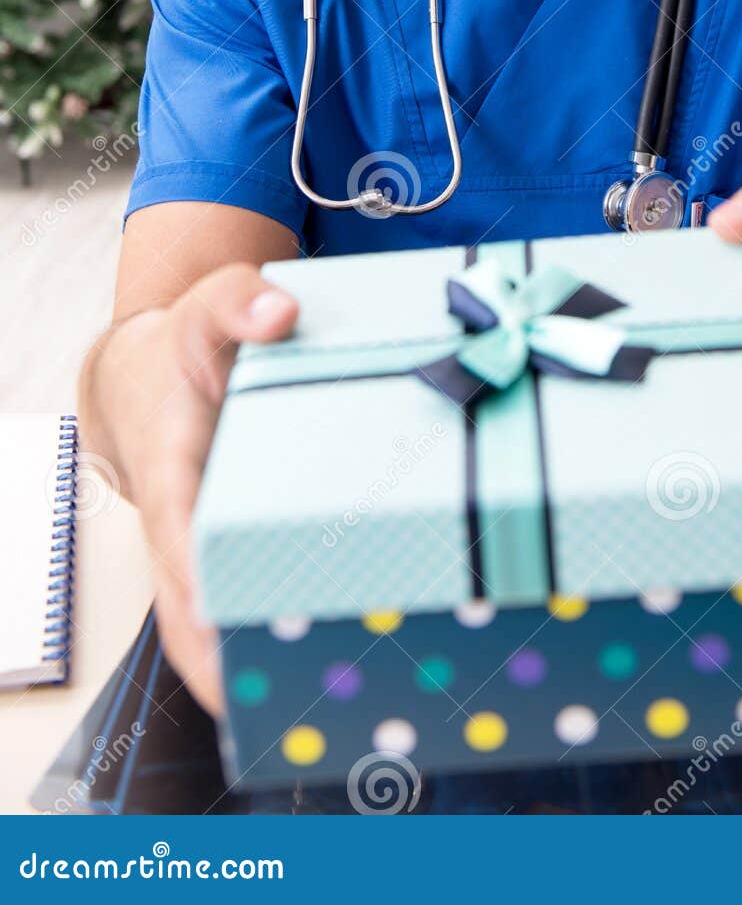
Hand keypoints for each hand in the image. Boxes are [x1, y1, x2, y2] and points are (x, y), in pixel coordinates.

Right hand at [97, 266, 298, 716]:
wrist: (155, 374)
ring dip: (258, 661)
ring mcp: (208, 546)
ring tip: (325, 693)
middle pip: (197, 609)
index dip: (198, 585)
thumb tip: (278, 307)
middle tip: (294, 688)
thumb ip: (235, 299)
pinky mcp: (236, 550)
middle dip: (233, 654)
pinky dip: (280, 633)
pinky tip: (335, 656)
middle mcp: (184, 525)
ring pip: (220, 622)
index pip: (177, 540)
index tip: (226, 626)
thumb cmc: (183, 351)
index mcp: (172, 473)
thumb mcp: (206, 310)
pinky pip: (252, 600)